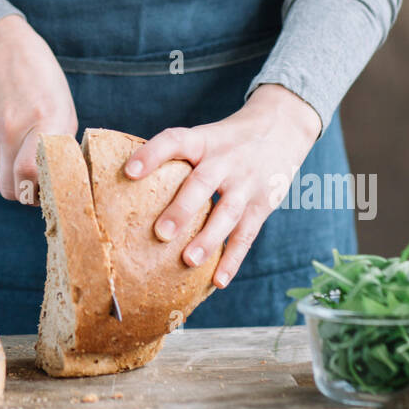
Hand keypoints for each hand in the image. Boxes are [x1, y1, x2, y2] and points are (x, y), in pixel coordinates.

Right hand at [0, 14, 77, 203]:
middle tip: (35, 181)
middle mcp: (11, 127)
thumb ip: (59, 144)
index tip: (47, 190)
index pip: (31, 175)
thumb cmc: (40, 78)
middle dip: (24, 192)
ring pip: (0, 173)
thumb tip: (56, 180)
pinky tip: (5, 124)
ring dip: (11, 167)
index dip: (38, 193)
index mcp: (43, 120)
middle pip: (11, 189)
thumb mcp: (62, 106)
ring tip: (21, 140)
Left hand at [124, 84, 321, 288]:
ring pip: (227, 213)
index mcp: (204, 140)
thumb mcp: (205, 136)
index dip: (151, 154)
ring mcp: (246, 183)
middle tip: (160, 233)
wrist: (281, 128)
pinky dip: (233, 259)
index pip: (174, 141)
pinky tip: (218, 281)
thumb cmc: (227, 141)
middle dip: (182, 209)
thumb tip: (127, 187)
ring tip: (188, 261)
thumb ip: (176, 157)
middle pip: (203, 183)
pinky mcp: (263, 205)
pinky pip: (247, 235)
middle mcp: (226, 160)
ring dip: (208, 239)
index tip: (129, 172)